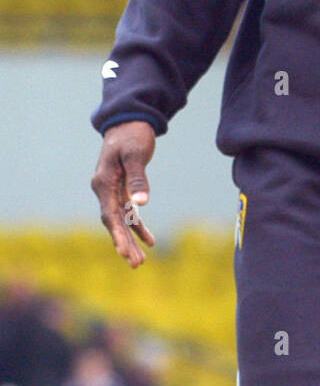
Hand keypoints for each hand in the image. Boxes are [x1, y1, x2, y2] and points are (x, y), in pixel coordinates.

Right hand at [90, 120, 156, 267]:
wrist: (129, 121)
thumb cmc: (132, 136)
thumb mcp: (136, 155)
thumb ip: (137, 179)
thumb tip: (142, 204)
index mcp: (103, 182)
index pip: (109, 214)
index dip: (118, 234)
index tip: (124, 252)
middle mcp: (104, 189)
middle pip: (114, 222)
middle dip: (124, 244)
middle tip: (136, 264)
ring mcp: (112, 191)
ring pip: (121, 221)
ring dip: (131, 240)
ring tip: (141, 261)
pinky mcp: (122, 190)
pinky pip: (129, 213)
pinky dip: (138, 227)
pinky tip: (149, 241)